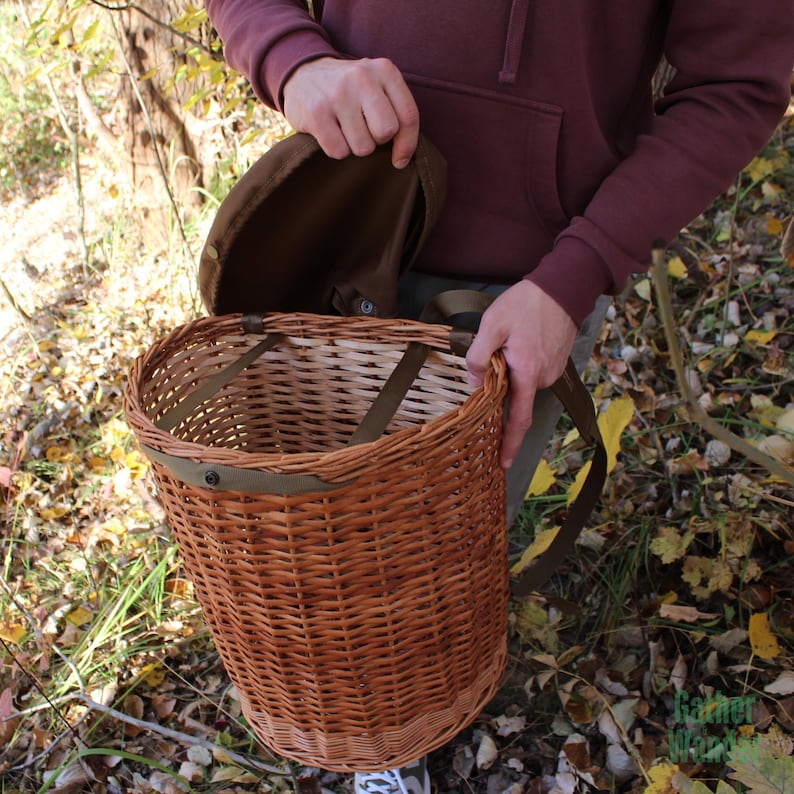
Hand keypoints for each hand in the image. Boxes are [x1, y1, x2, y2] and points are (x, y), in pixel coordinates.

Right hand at [283, 56, 419, 168]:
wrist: (302, 74)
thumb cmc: (349, 90)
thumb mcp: (377, 86)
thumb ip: (397, 111)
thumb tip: (402, 158)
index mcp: (384, 70)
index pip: (408, 116)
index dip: (407, 144)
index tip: (400, 159)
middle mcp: (361, 77)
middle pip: (386, 132)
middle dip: (377, 140)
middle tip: (364, 130)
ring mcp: (337, 94)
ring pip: (363, 147)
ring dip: (355, 146)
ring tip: (345, 128)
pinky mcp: (316, 113)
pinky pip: (339, 151)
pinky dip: (336, 149)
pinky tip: (331, 133)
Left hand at [466, 281, 576, 467]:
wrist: (563, 287)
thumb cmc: (527, 303)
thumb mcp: (493, 325)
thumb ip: (479, 356)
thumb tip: (475, 384)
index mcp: (527, 373)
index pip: (519, 418)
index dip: (510, 443)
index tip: (503, 462)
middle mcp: (543, 378)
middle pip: (515, 397)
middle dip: (501, 387)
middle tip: (496, 354)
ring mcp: (552, 371)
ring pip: (522, 383)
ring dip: (511, 372)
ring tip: (509, 341)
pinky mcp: (556, 363)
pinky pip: (532, 373)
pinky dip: (521, 365)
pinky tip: (519, 342)